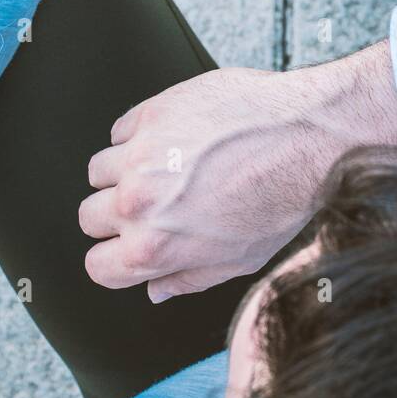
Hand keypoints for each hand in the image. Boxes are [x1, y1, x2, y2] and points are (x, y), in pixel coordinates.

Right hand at [79, 42, 396, 300]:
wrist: (307, 136)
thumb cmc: (282, 198)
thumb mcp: (237, 260)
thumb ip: (187, 278)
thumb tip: (157, 287)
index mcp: (155, 246)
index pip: (97, 265)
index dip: (113, 258)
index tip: (124, 247)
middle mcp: (139, 200)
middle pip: (89, 216)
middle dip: (114, 215)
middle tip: (150, 205)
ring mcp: (142, 151)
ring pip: (98, 170)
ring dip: (122, 172)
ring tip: (162, 169)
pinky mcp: (154, 110)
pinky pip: (121, 129)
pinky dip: (138, 135)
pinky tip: (173, 139)